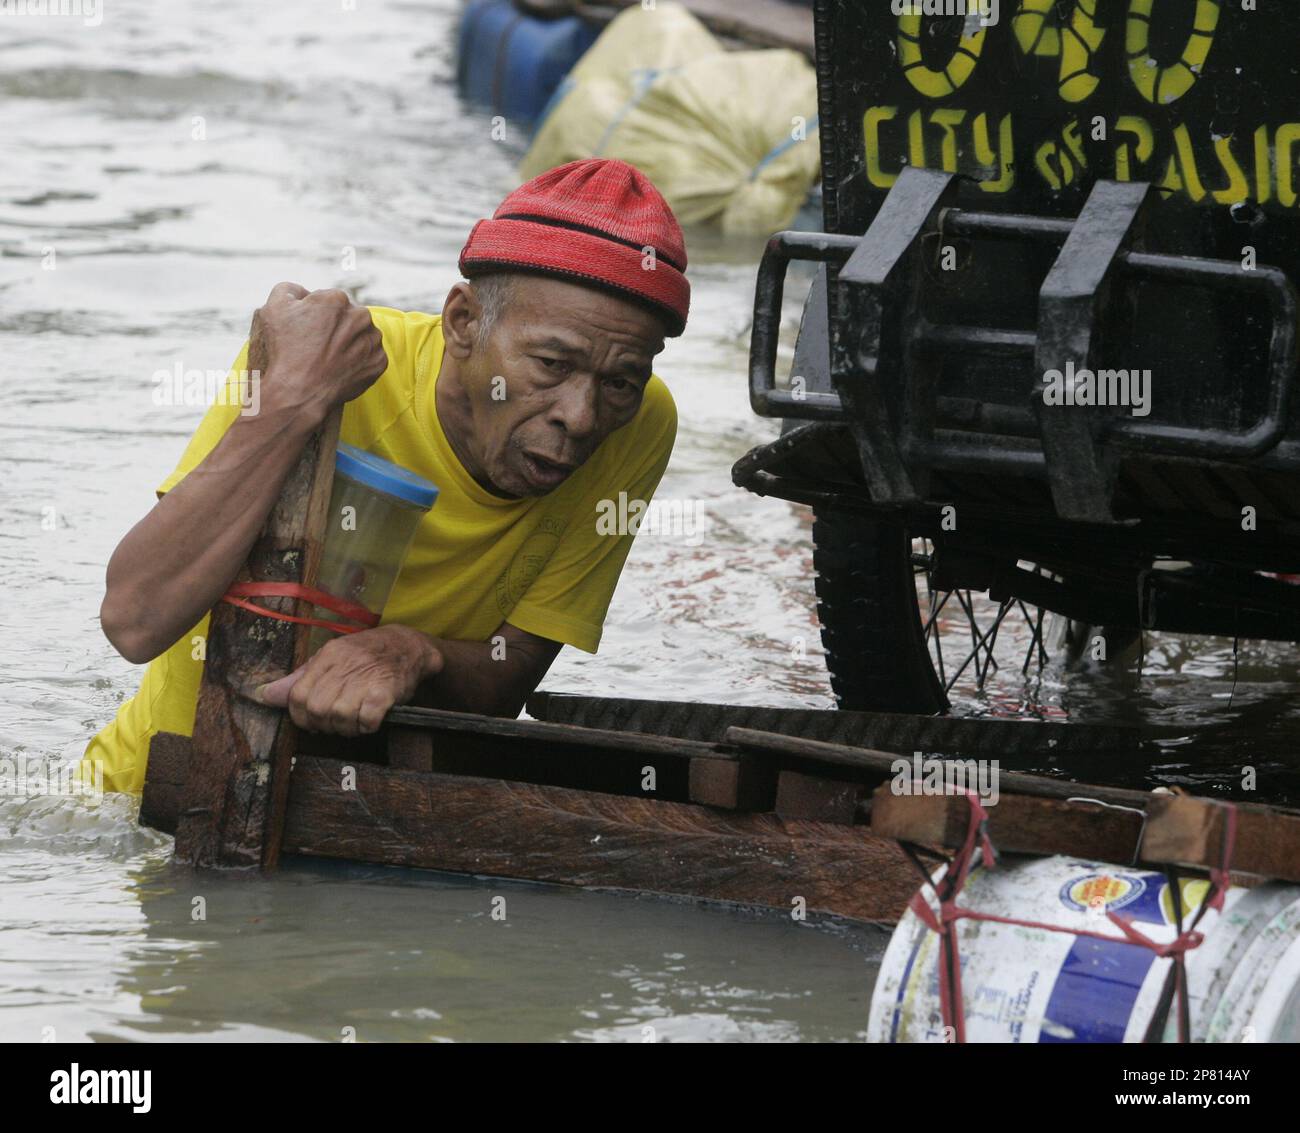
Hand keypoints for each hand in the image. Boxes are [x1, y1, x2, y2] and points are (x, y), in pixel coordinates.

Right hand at [248, 283, 387, 421]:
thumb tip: (303, 292)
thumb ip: (289, 289)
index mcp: (337, 299)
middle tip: (319, 345)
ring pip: (362, 335)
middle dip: (336, 326)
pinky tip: (341, 367)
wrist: (300, 391)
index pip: (329, 301)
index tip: (307, 330)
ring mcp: (373, 340)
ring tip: (330, 357)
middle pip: (349, 317)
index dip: (316, 315)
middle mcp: (361, 316)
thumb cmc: (285, 350)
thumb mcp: (274, 308)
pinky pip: (371, 356)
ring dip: (350, 342)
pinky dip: (359, 361)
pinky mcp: (379, 362)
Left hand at [253, 624, 443, 735]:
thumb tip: (265, 695)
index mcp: (327, 656)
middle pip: (317, 709)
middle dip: (324, 724)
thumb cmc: (366, 655)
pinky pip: (367, 719)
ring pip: (340, 716)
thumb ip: (300, 678)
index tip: (312, 721)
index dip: (301, 716)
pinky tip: (370, 719)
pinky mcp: (385, 691)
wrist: (408, 645)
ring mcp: (365, 678)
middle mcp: (344, 665)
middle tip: (336, 722)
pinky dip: (367, 725)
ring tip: (355, 721)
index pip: (298, 695)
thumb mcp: (331, 659)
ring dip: (347, 727)